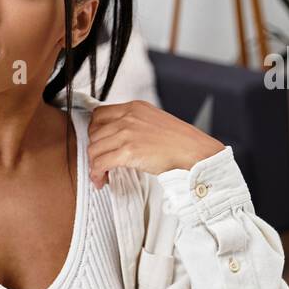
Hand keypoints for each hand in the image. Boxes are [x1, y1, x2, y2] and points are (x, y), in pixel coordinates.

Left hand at [86, 101, 223, 189]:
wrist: (194, 151)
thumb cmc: (179, 141)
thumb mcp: (153, 121)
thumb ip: (134, 123)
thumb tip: (117, 136)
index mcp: (134, 107)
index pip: (99, 114)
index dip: (94, 131)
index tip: (99, 145)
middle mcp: (127, 117)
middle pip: (93, 133)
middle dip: (94, 150)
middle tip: (100, 163)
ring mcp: (127, 133)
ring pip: (93, 149)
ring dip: (94, 165)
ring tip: (101, 175)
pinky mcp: (128, 151)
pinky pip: (100, 163)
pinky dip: (96, 174)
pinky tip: (101, 180)